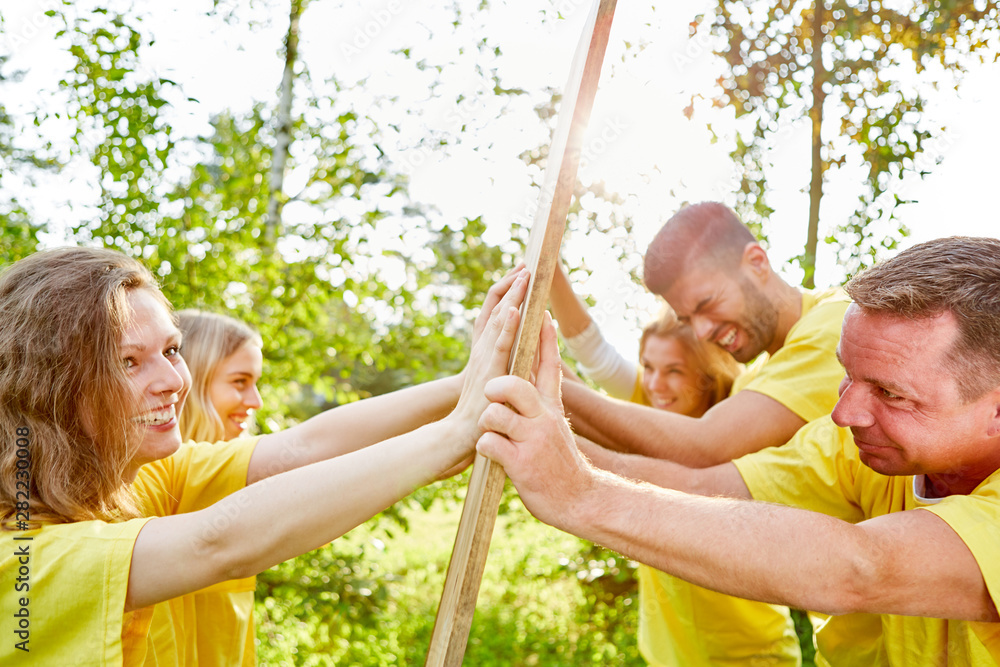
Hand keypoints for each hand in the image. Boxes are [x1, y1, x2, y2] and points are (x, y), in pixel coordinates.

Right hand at [448, 269, 529, 447]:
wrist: (459, 432)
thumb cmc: (478, 409)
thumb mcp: (495, 378)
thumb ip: (507, 362)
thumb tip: (525, 348)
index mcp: (485, 347)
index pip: (497, 310)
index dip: (509, 289)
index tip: (523, 272)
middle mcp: (483, 347)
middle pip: (499, 308)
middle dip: (513, 286)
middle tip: (527, 265)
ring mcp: (485, 357)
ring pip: (501, 321)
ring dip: (513, 297)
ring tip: (525, 277)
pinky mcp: (490, 371)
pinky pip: (501, 345)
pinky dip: (509, 326)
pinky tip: (517, 310)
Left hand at [476, 312, 594, 528]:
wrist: (581, 501)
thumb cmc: (560, 465)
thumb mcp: (556, 430)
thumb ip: (541, 408)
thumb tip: (525, 384)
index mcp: (552, 408)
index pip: (549, 366)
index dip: (544, 340)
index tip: (541, 314)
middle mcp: (545, 419)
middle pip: (513, 385)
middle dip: (496, 387)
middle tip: (493, 396)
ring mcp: (533, 440)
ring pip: (494, 414)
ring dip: (488, 426)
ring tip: (498, 439)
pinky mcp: (521, 463)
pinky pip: (489, 444)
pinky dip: (486, 450)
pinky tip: (496, 458)